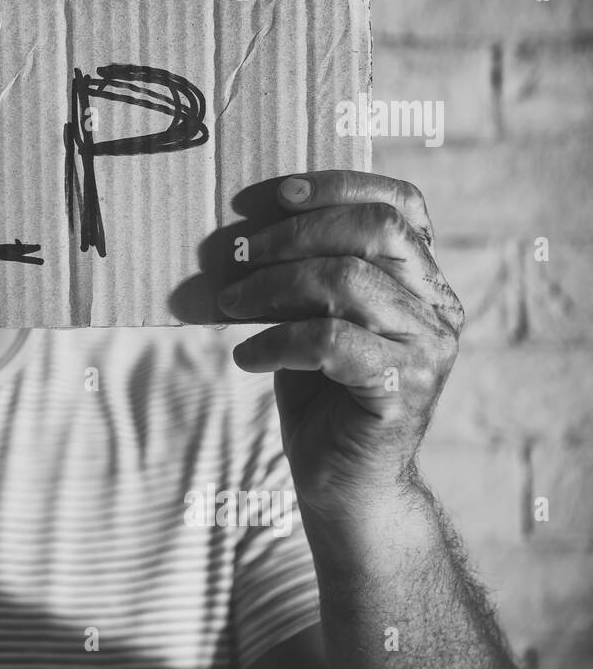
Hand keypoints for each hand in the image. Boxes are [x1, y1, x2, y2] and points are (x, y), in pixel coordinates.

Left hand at [218, 171, 463, 519]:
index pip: (401, 205)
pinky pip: (330, 342)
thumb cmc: (319, 394)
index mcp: (424, 279)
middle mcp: (439, 306)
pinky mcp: (402, 388)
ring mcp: (428, 348)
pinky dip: (275, 341)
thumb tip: (245, 228)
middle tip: (236, 254)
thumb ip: (306, 272)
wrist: (345, 483)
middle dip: (295, 232)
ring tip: (230, 305)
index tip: (276, 193)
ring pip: (347, 281)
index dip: (339, 185)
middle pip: (375, 231)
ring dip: (272, 286)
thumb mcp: (312, 318)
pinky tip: (247, 356)